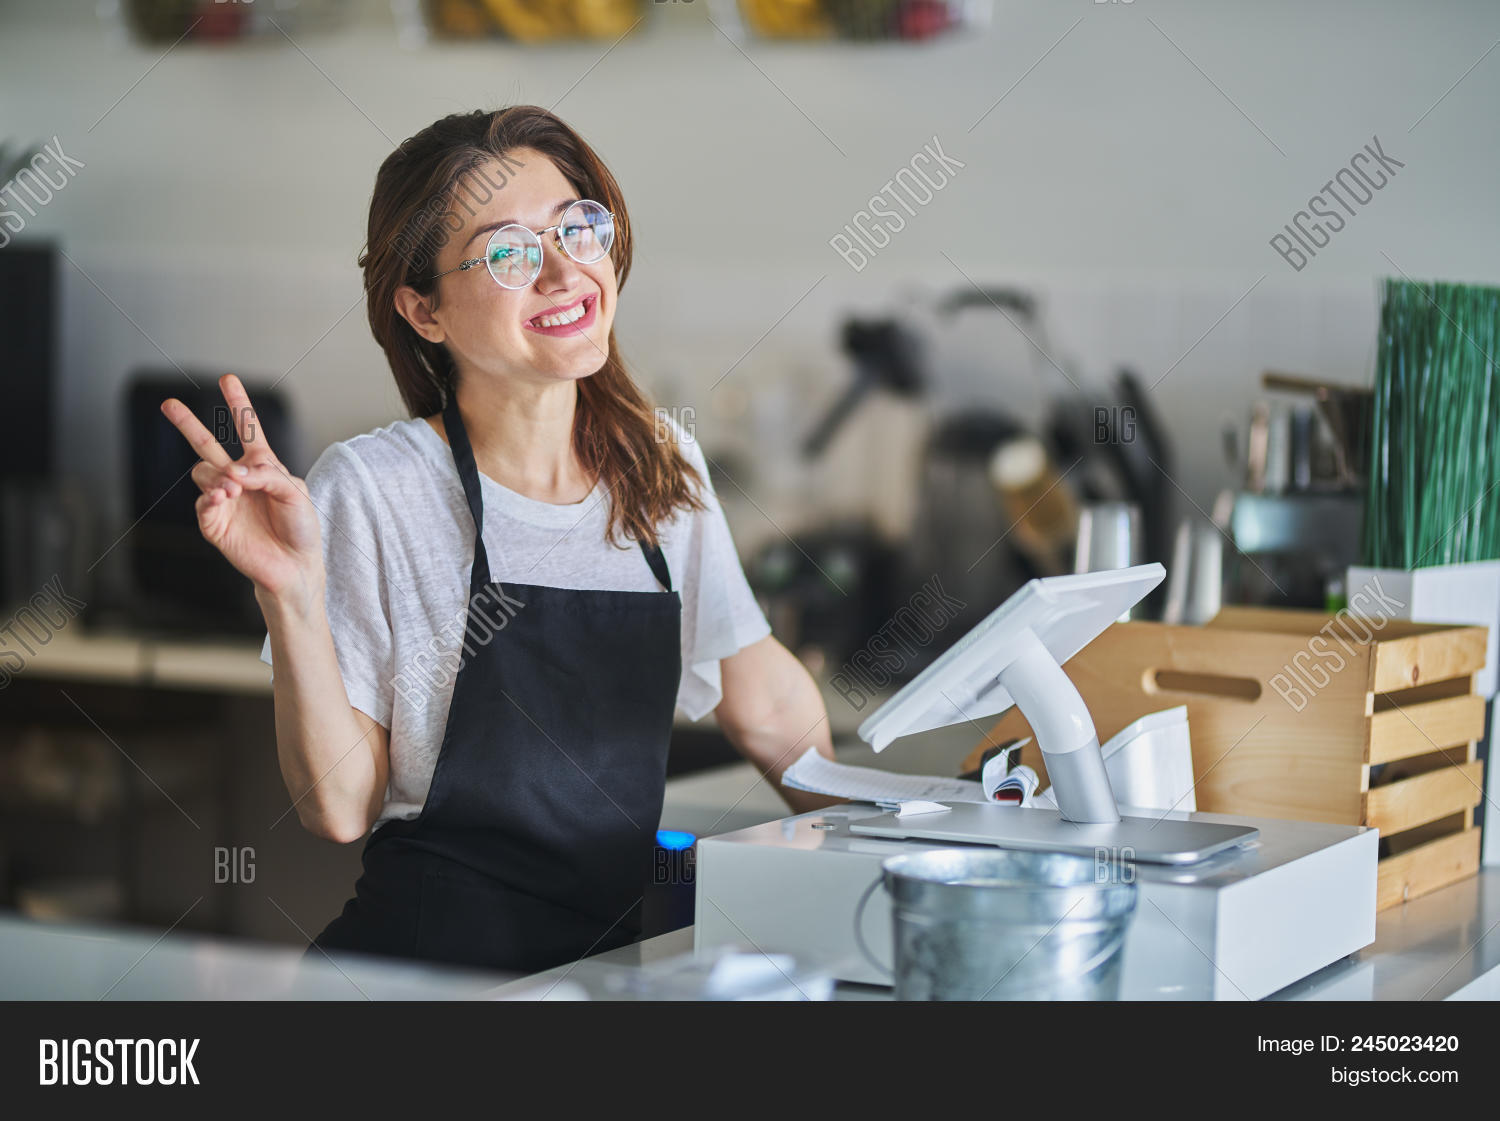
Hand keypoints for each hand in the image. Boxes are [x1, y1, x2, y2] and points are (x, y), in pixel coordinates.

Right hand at [161, 374, 323, 610]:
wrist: (295, 565)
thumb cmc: (300, 527)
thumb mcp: (295, 493)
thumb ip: (268, 475)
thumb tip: (234, 472)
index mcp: (262, 466)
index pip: (247, 430)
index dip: (238, 404)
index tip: (227, 379)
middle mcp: (238, 479)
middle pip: (207, 444)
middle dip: (188, 424)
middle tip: (169, 404)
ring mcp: (223, 499)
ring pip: (203, 472)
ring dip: (217, 475)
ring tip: (234, 488)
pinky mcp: (214, 522)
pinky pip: (203, 502)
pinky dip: (211, 496)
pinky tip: (224, 497)